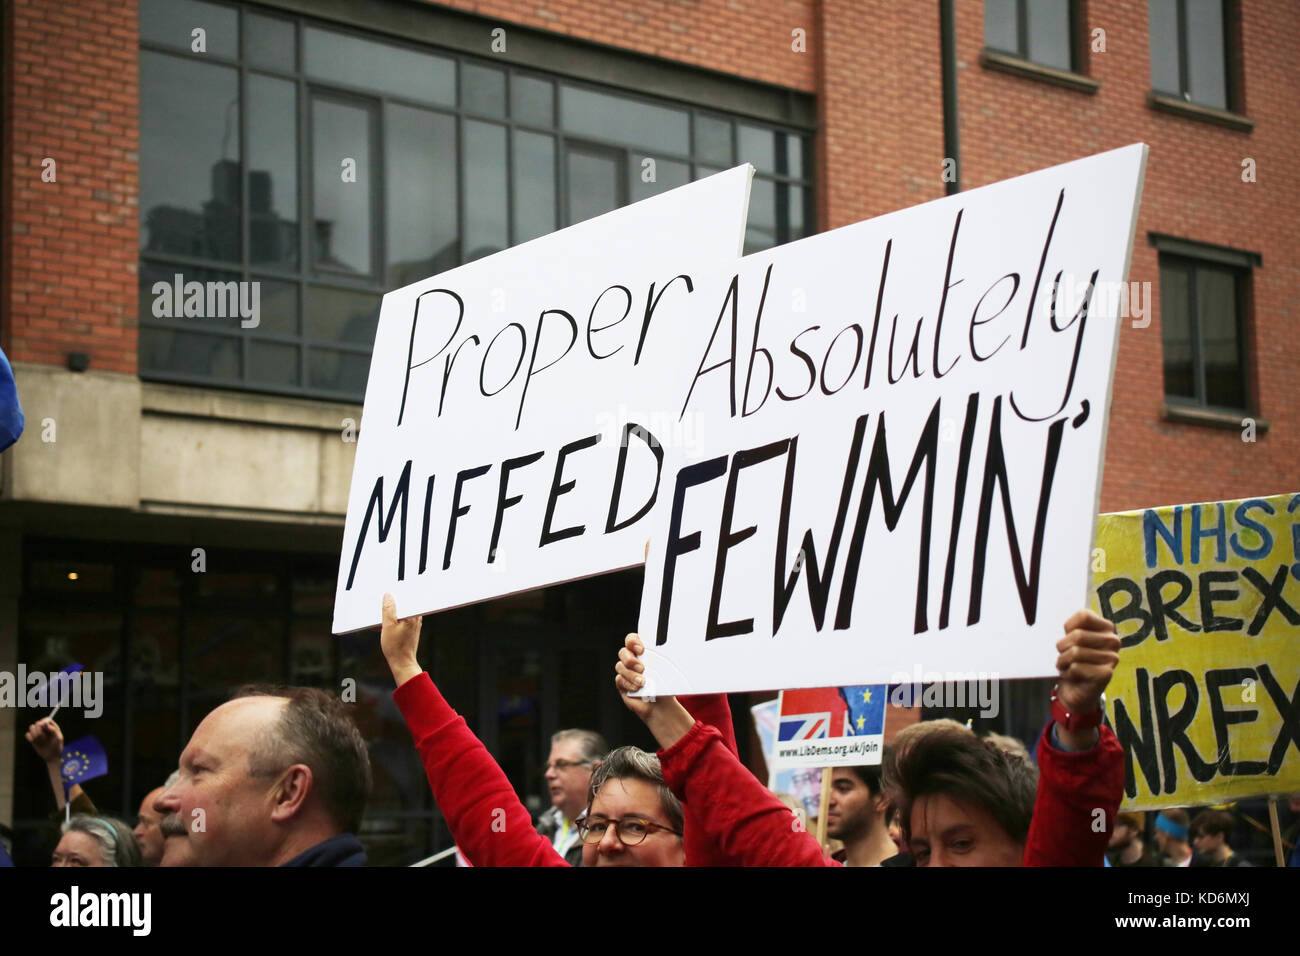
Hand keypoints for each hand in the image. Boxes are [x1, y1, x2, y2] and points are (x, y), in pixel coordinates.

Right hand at [26, 718, 62, 763]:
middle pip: (38, 723)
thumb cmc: (57, 747)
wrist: (52, 756)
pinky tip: (35, 742)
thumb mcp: (59, 738)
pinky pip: (27, 735)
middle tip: (41, 734)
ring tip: (40, 740)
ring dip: (34, 733)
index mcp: (52, 727)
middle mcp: (44, 729)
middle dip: (38, 728)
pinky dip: (30, 737)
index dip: (44, 721)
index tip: (42, 725)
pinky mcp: (32, 739)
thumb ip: (54, 730)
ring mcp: (38, 733)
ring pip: (31, 727)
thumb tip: (47, 725)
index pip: (46, 720)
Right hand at [380, 593, 422, 686]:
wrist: (402, 663)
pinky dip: (391, 620)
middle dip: (391, 603)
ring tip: (379, 616)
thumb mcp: (388, 626)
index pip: (406, 597)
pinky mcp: (410, 629)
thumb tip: (388, 595)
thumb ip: (388, 609)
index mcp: (413, 614)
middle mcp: (416, 617)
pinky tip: (381, 624)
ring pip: (400, 612)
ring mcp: (414, 623)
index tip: (387, 591)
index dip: (396, 593)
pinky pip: (400, 619)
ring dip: (389, 613)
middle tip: (380, 601)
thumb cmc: (396, 647)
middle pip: (403, 604)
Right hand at [614, 634, 692, 748]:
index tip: (641, 649)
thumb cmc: (664, 685)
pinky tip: (638, 689)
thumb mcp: (665, 670)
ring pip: (620, 666)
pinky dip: (629, 684)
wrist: (660, 704)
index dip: (633, 641)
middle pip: (623, 652)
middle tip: (641, 667)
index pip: (631, 639)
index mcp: (641, 652)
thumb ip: (662, 659)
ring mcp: (626, 672)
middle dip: (630, 659)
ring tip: (643, 682)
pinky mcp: (622, 684)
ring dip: (631, 674)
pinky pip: (620, 680)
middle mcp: (632, 660)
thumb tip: (670, 651)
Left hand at [1055, 609, 1119, 715]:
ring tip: (1066, 666)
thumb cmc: (1072, 660)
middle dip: (1063, 647)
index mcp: (1106, 627)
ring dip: (1063, 661)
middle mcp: (1113, 641)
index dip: (1068, 627)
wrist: (1075, 690)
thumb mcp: (1070, 639)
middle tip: (1064, 655)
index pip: (1083, 615)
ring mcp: (1112, 658)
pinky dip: (1068, 672)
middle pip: (1077, 635)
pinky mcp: (1106, 674)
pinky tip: (1072, 675)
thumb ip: (1071, 625)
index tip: (1068, 636)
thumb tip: (1056, 612)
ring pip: (1075, 652)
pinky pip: (1077, 667)